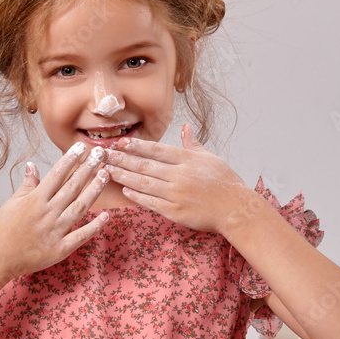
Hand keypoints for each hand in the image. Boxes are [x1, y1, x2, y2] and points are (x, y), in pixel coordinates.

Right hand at [0, 143, 110, 278]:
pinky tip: (106, 216)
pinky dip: (94, 226)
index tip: (82, 147)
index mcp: (35, 200)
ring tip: (106, 175)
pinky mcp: (60, 249)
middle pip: (72, 187)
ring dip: (94, 190)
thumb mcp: (11, 203)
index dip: (70, 159)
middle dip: (87, 168)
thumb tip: (32, 165)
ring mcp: (55, 231)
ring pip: (80, 207)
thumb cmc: (1, 230)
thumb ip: (27, 184)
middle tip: (101, 154)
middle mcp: (47, 213)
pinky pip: (81, 236)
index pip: (57, 174)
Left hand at [105, 124, 259, 234]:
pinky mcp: (174, 211)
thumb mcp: (210, 158)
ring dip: (124, 176)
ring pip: (144, 183)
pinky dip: (137, 195)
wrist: (235, 209)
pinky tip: (125, 189)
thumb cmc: (224, 183)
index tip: (120, 143)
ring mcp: (176, 194)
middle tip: (105, 155)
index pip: (156, 150)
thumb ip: (193, 144)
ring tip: (108, 170)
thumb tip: (185, 127)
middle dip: (122, 159)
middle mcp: (179, 175)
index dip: (136, 146)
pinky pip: (151, 201)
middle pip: (145, 165)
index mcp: (187, 159)